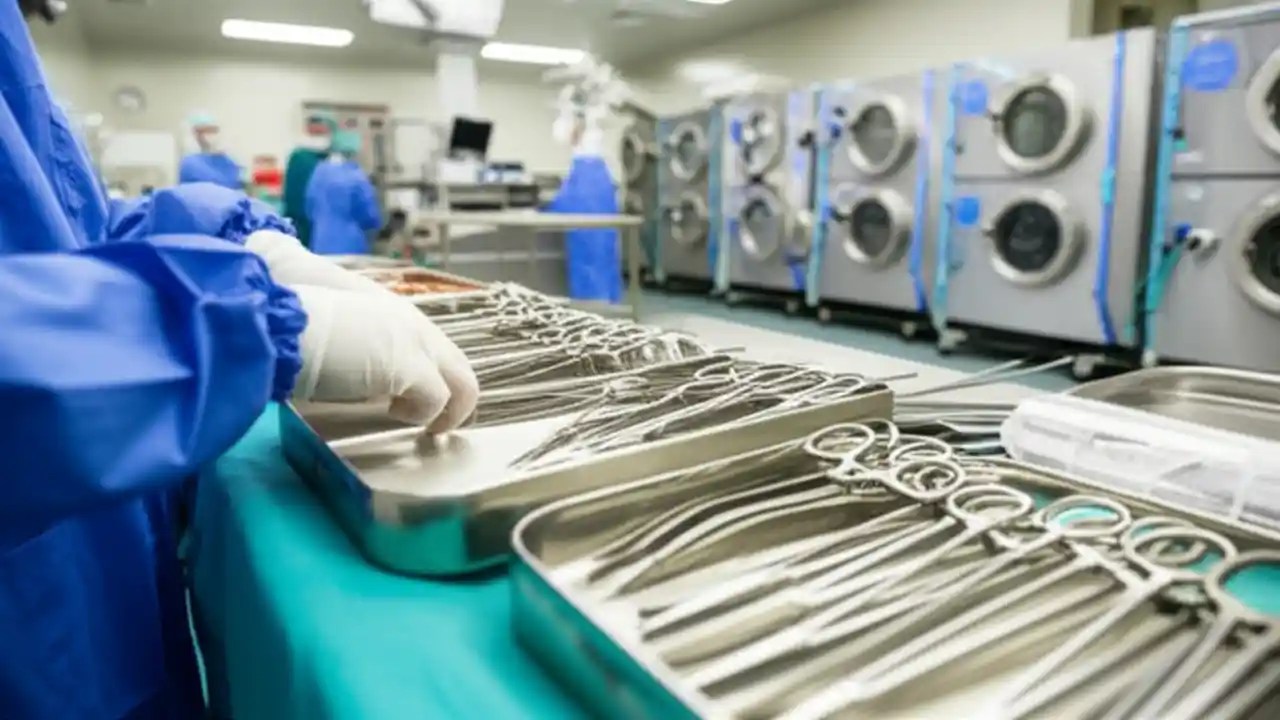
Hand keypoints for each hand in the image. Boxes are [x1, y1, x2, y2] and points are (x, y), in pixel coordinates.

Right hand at [246, 231, 477, 431]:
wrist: (276, 322)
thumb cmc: (284, 320)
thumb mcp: (317, 322)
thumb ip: (339, 334)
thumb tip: (329, 340)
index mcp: (384, 307)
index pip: (427, 342)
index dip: (430, 372)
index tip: (414, 397)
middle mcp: (407, 319)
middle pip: (456, 361)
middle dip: (453, 396)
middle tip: (436, 423)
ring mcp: (414, 340)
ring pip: (462, 382)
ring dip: (448, 411)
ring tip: (428, 428)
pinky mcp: (410, 367)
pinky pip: (438, 400)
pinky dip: (424, 416)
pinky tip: (398, 417)